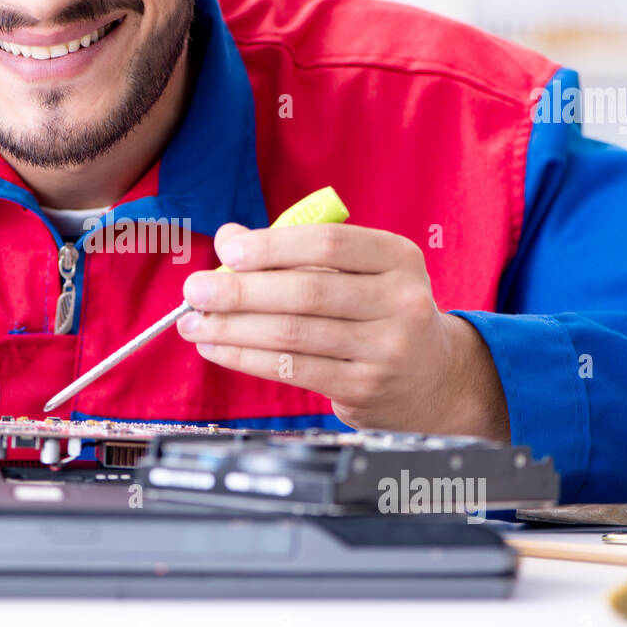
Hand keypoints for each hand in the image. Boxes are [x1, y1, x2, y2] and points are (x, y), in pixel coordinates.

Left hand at [176, 223, 509, 440]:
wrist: (433, 378)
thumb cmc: (378, 311)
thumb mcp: (358, 272)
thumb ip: (296, 252)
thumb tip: (229, 238)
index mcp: (398, 258)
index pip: (328, 244)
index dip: (273, 246)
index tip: (228, 251)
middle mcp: (400, 301)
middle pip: (307, 292)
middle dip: (241, 291)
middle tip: (195, 290)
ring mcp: (385, 349)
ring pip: (294, 335)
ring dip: (234, 328)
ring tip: (194, 323)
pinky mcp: (365, 388)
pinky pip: (293, 370)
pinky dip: (246, 358)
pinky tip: (217, 348)